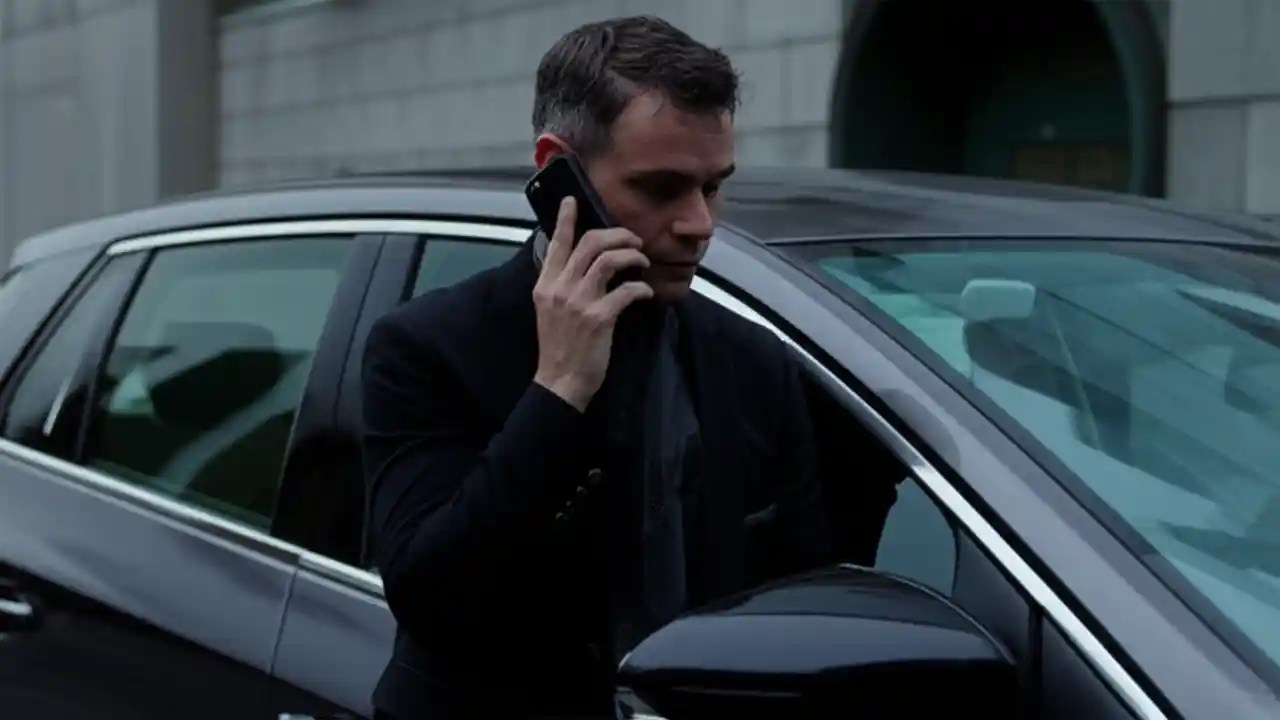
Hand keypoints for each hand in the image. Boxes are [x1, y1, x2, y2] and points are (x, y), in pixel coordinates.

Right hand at [532, 197, 653, 411]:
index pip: (557, 243)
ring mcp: (579, 302)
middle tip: (633, 240)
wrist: (559, 382)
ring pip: (609, 260)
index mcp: (545, 285)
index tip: (572, 200)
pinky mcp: (599, 318)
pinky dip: (640, 288)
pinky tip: (644, 293)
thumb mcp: (550, 310)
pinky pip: (626, 291)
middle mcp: (559, 288)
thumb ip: (561, 285)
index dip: (566, 219)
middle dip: (617, 235)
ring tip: (642, 263)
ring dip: (632, 256)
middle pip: (590, 243)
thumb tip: (583, 264)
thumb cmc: (559, 347)